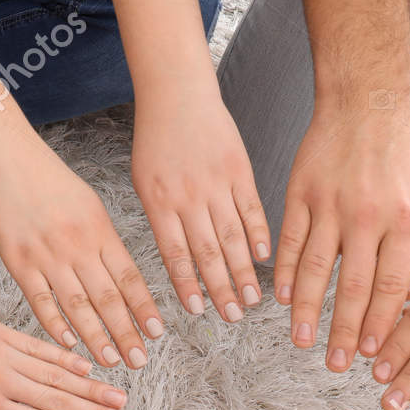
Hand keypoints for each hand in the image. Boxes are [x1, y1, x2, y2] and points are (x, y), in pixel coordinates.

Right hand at [0, 139, 163, 368]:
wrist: (7, 160)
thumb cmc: (51, 182)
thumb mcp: (91, 206)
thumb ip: (107, 243)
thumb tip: (126, 281)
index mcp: (100, 231)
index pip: (129, 277)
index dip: (144, 308)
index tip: (157, 333)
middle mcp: (77, 246)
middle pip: (108, 298)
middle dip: (126, 333)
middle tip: (139, 361)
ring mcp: (47, 256)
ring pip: (77, 306)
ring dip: (97, 338)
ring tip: (111, 361)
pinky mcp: (18, 263)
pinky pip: (41, 302)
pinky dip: (56, 325)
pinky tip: (70, 343)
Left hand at [132, 89, 269, 322]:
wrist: (177, 93)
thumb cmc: (157, 139)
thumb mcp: (145, 182)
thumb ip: (162, 220)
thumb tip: (181, 262)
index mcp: (160, 203)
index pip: (176, 255)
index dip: (188, 286)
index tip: (200, 310)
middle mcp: (189, 197)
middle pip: (207, 253)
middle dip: (221, 289)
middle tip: (234, 316)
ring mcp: (216, 183)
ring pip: (232, 237)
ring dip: (243, 271)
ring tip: (252, 298)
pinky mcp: (239, 169)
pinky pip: (251, 208)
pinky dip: (259, 234)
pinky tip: (264, 257)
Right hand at [276, 105, 409, 370]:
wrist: (365, 99)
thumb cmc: (402, 153)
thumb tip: (405, 301)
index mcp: (406, 220)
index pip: (392, 286)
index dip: (380, 325)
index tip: (370, 354)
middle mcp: (368, 215)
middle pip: (355, 287)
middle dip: (344, 332)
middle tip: (335, 365)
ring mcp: (331, 204)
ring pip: (317, 270)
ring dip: (309, 312)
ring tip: (303, 343)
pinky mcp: (301, 192)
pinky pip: (291, 241)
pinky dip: (287, 274)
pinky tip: (284, 300)